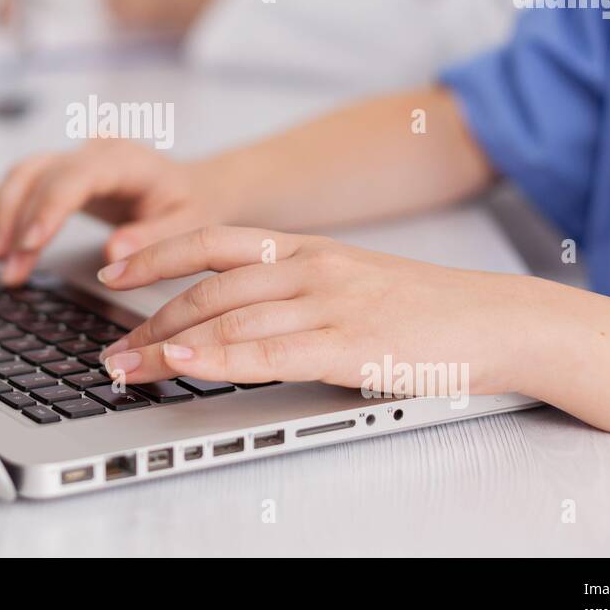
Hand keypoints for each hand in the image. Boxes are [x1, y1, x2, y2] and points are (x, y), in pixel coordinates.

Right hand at [0, 139, 229, 285]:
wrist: (195, 189)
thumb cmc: (192, 206)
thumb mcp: (189, 226)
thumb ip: (154, 239)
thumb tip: (114, 255)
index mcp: (127, 161)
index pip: (76, 176)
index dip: (48, 208)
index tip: (30, 244)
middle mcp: (96, 152)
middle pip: (42, 176)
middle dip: (18, 223)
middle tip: (9, 268)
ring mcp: (78, 158)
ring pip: (25, 173)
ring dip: (4, 214)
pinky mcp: (65, 172)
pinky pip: (26, 181)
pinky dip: (6, 207)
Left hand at [96, 225, 538, 396]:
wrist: (501, 319)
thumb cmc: (427, 308)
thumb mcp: (352, 281)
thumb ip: (296, 289)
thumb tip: (237, 312)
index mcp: (308, 250)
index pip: (213, 240)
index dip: (156, 252)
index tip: (111, 267)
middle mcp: (311, 268)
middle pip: (208, 285)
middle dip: (148, 317)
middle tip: (107, 347)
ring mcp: (331, 303)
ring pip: (228, 318)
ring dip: (166, 346)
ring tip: (125, 368)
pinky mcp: (352, 345)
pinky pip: (269, 351)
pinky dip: (218, 359)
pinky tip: (183, 366)